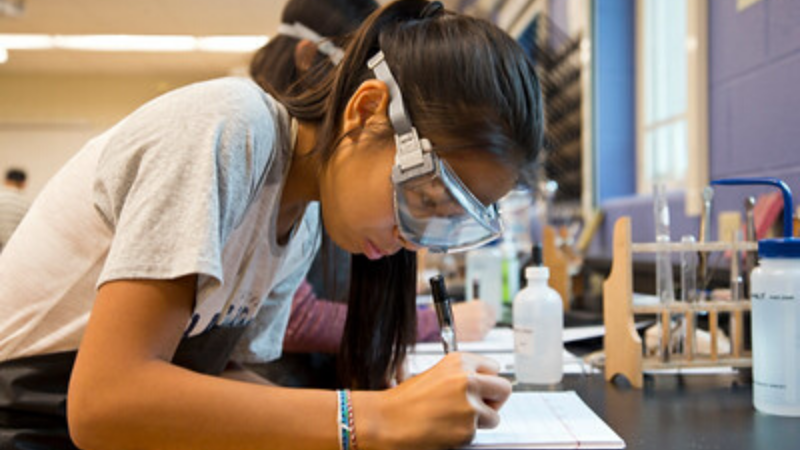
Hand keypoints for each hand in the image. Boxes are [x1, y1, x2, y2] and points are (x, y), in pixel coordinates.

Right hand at [354, 353, 511, 449]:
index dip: (487, 381)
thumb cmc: (405, 400)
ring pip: (495, 416)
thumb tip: (485, 383)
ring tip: (455, 419)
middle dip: (495, 400)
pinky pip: (479, 434)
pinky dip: (466, 434)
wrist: (386, 420)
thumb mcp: (435, 374)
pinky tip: (447, 429)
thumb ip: (462, 375)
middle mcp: (467, 379)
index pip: (495, 367)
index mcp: (459, 361)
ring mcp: (469, 404)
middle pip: (504, 388)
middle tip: (480, 406)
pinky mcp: (468, 429)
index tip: (482, 388)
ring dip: (481, 421)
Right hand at [453, 300, 496, 341]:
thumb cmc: (452, 315)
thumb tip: (487, 314)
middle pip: (492, 321)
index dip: (489, 315)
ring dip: (481, 330)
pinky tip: (468, 332)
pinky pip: (481, 336)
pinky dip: (476, 336)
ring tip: (469, 328)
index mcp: (481, 305)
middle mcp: (483, 314)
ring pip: (487, 330)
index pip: (493, 311)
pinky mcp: (479, 336)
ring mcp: (482, 325)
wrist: (443, 323)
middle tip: (477, 324)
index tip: (487, 318)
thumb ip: (479, 309)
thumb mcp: (468, 306)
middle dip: (486, 323)